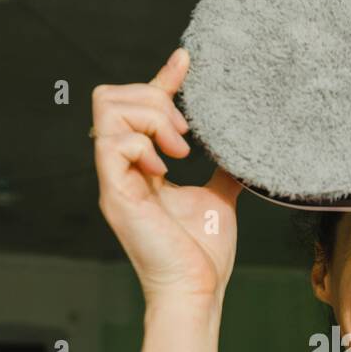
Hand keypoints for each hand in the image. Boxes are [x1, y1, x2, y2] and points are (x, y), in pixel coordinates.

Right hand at [92, 47, 242, 301]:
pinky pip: (113, 142)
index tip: (188, 61)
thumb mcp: (218, 198)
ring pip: (108, 109)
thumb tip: (242, 150)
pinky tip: (168, 170)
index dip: (161, 79)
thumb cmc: (202, 255)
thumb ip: (222, 170)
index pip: (138, 107)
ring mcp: (114, 180)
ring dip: (152, 118)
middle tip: (187, 135)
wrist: (197, 290)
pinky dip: (144, 144)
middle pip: (109, 96)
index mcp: (140, 167)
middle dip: (153, 99)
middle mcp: (120, 169)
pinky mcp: (115, 194)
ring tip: (181, 150)